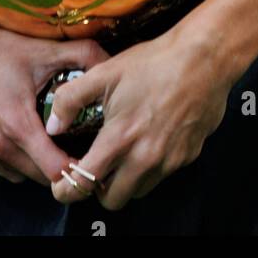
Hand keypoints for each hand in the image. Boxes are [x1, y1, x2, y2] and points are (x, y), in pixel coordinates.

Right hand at [0, 0, 105, 186]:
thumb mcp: (45, 50)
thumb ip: (85, 56)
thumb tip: (114, 66)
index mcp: (17, 124)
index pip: (55, 169)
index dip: (78, 165)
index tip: (91, 154)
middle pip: (41, 176)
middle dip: (62, 165)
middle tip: (78, 145)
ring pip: (23, 174)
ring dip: (39, 163)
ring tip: (53, 138)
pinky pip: (4, 167)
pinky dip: (19, 158)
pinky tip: (27, 134)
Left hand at [46, 24, 231, 210]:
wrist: (204, 56)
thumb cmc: (155, 62)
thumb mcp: (105, 72)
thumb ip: (71, 99)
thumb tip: (53, 124)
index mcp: (120, 139)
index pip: (83, 184)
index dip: (66, 189)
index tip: (62, 184)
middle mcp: (145, 158)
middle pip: (112, 201)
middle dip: (98, 189)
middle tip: (97, 166)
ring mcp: (169, 160)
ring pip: (138, 191)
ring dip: (126, 180)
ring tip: (123, 152)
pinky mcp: (187, 156)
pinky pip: (162, 174)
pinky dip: (150, 167)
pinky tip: (149, 139)